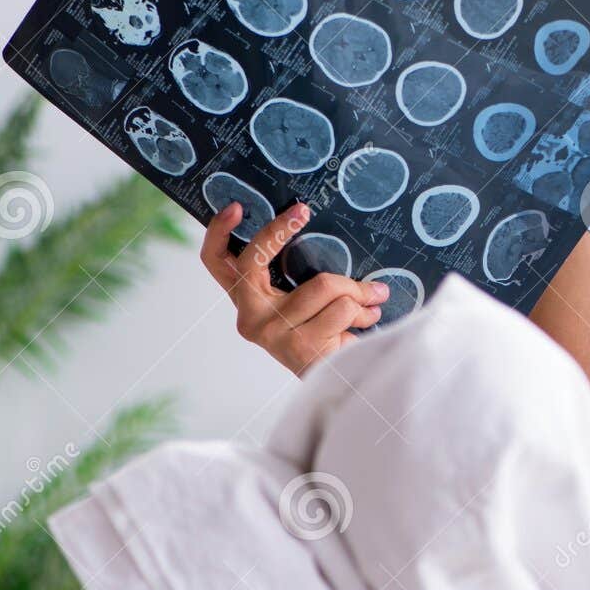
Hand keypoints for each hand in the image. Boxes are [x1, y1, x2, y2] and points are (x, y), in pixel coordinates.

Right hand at [199, 201, 387, 375]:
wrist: (343, 383)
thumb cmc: (328, 334)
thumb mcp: (311, 301)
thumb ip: (307, 276)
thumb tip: (327, 236)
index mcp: (249, 302)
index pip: (216, 264)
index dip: (218, 232)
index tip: (236, 206)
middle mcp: (250, 318)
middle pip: (253, 262)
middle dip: (278, 230)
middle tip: (303, 210)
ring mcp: (272, 333)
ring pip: (322, 284)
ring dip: (358, 290)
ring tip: (373, 300)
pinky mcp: (299, 346)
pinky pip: (343, 307)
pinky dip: (365, 311)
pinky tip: (368, 322)